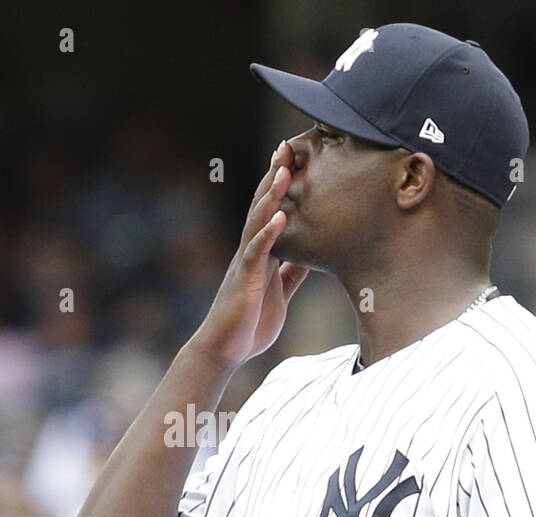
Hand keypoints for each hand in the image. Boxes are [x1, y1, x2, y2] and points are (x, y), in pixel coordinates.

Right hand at [190, 140, 310, 368]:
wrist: (225, 351)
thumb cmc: (249, 324)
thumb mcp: (279, 293)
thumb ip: (291, 273)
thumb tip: (310, 255)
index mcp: (262, 253)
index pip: (272, 211)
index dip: (282, 185)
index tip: (295, 157)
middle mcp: (251, 252)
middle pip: (263, 206)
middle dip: (275, 176)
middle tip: (287, 146)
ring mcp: (246, 264)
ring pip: (257, 222)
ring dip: (271, 196)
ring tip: (284, 170)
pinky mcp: (244, 281)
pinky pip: (256, 252)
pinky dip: (268, 233)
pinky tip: (279, 216)